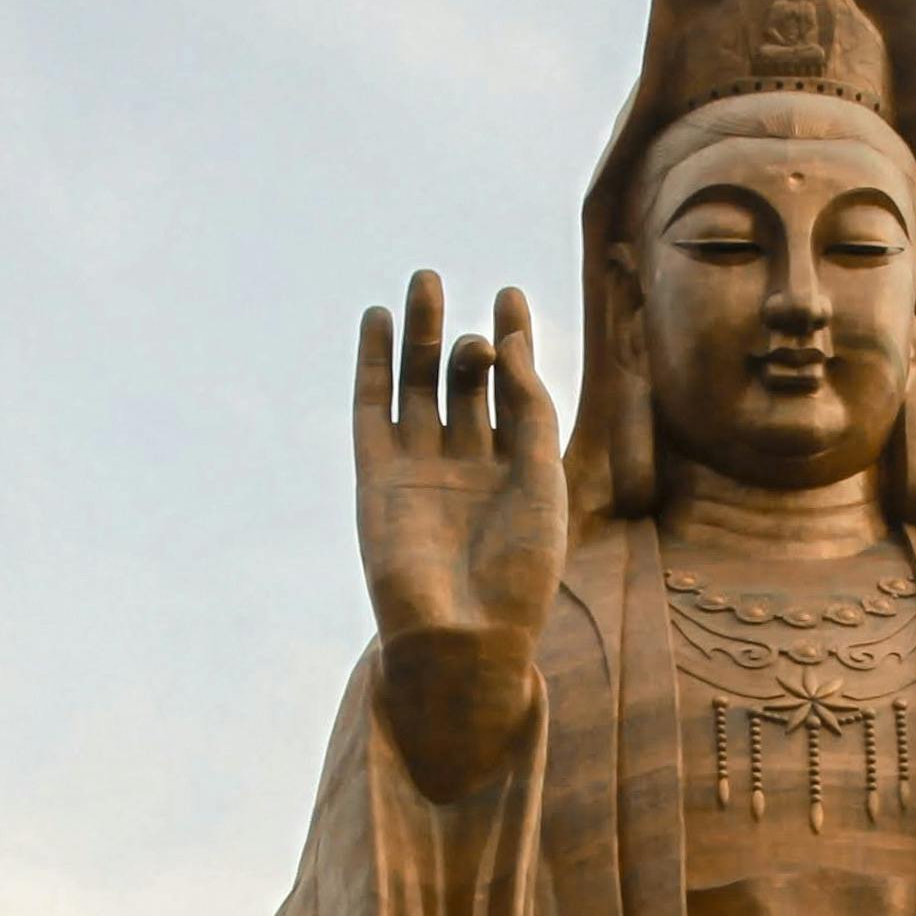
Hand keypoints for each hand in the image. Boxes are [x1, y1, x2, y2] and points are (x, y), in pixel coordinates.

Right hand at [354, 271, 567, 656]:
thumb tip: (509, 339)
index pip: (513, 390)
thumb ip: (529, 408)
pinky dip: (373, 366)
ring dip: (420, 336)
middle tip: (466, 289)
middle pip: (463, 383)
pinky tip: (377, 321)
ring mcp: (420, 468)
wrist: (466, 634)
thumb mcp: (542, 478)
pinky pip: (373, 411)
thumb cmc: (519, 570)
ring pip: (418, 387)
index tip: (510, 296)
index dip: (512, 342)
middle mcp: (467, 464)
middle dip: (463, 336)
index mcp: (516, 469)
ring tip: (424, 280)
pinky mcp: (378, 477)